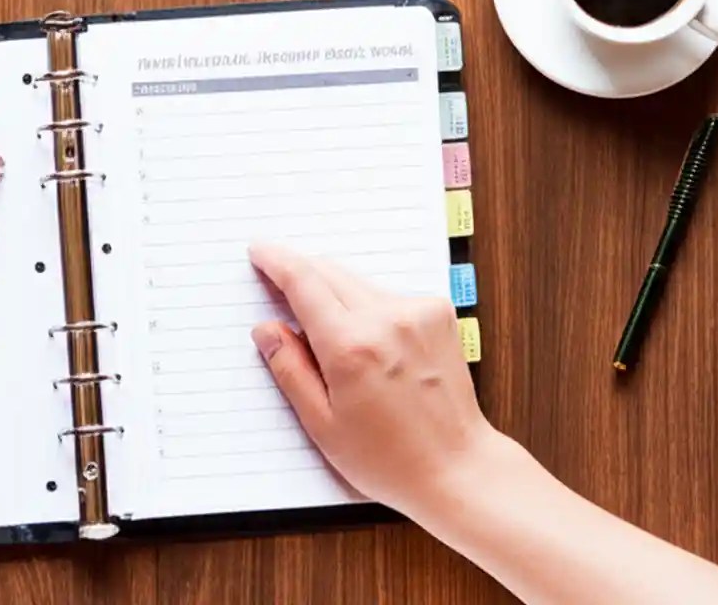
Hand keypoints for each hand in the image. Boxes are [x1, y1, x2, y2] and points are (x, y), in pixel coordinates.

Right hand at [248, 243, 498, 515]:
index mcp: (351, 347)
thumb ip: (290, 369)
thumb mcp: (322, 424)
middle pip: (329, 273)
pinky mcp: (438, 313)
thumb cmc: (389, 459)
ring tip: (334, 343)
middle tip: (280, 292)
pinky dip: (370, 308)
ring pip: (359, 283)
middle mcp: (387, 319)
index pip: (303, 282)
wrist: (456, 466)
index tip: (260, 251)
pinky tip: (372, 346)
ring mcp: (417, 312)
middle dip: (301, 275)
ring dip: (336, 296)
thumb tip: (267, 329)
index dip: (276, 262)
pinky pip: (389, 296)